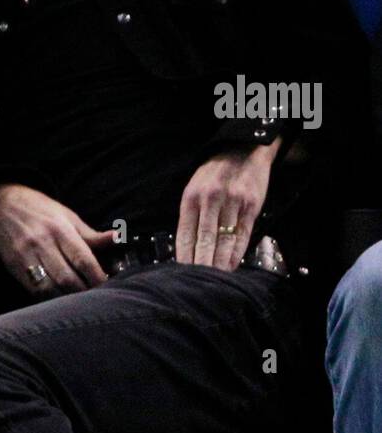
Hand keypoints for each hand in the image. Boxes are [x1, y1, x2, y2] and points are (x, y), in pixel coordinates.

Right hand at [0, 183, 115, 295]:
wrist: (1, 204)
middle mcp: (42, 243)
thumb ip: (91, 234)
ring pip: (50, 288)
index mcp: (59, 229)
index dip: (98, 277)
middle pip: (67, 278)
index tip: (109, 287)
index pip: (83, 259)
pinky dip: (49, 299)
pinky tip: (60, 301)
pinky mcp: (14, 267)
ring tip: (80, 304)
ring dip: (67, 300)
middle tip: (97, 301)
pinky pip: (34, 291)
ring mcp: (25, 257)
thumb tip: (118, 239)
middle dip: (84, 293)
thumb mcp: (67, 216)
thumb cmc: (39, 210)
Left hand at [175, 140, 280, 269]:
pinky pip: (243, 234)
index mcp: (192, 197)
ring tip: (215, 279)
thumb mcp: (194, 188)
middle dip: (201, 263)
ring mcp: (233, 202)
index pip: (185, 233)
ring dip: (219, 262)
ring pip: (224, 239)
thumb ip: (190, 214)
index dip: (184, 255)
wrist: (243, 150)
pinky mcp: (251, 206)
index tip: (181, 273)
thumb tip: (186, 247)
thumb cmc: (214, 173)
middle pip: (205, 239)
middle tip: (198, 282)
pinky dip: (236, 252)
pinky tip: (231, 265)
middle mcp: (211, 200)